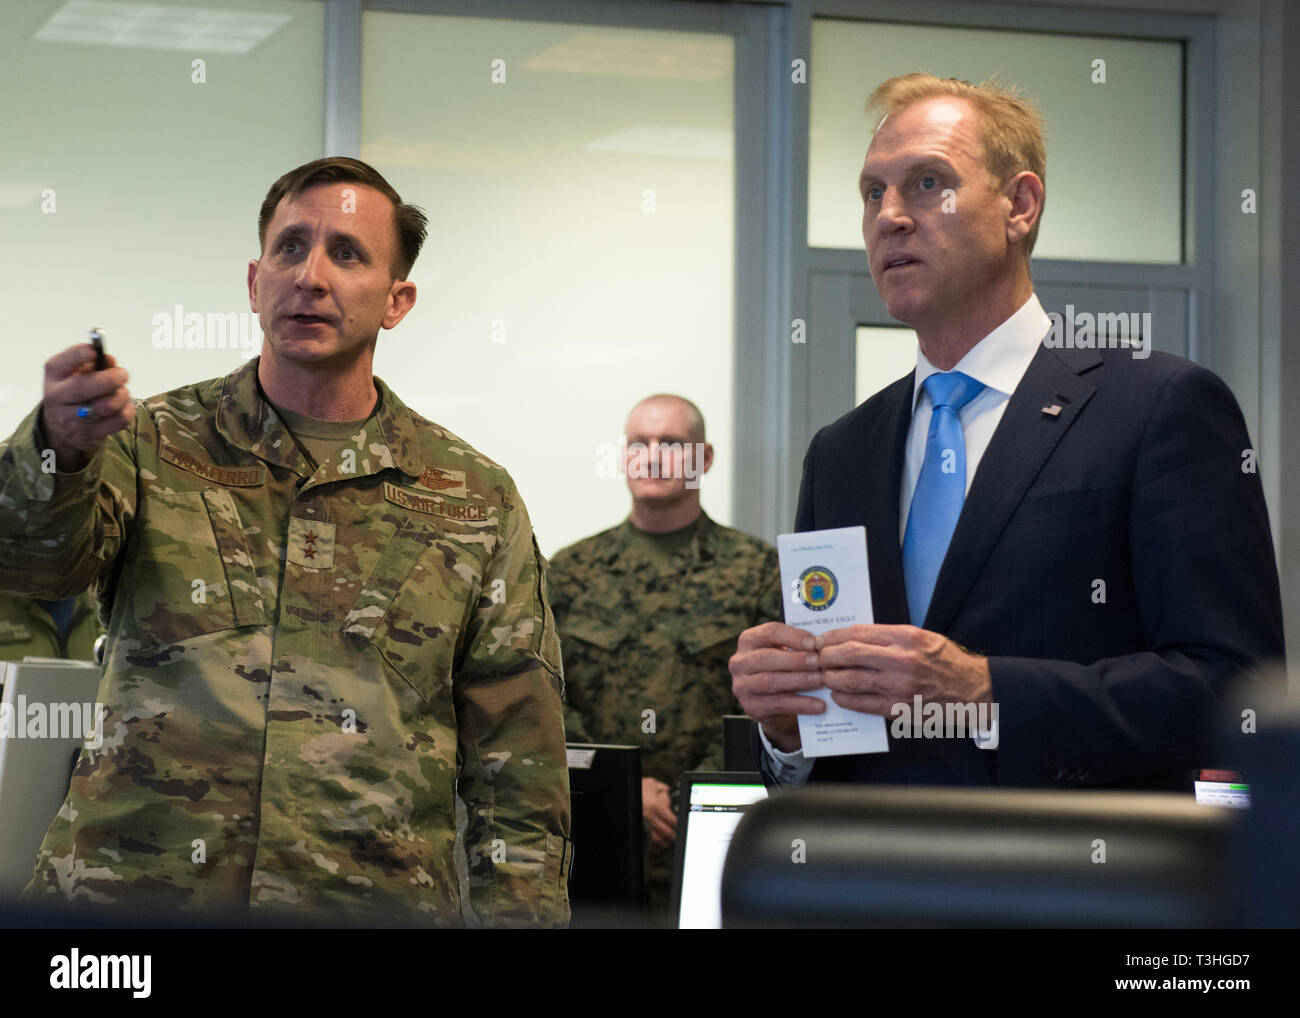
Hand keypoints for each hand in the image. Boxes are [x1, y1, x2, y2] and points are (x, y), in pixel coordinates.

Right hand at [40, 344, 133, 471]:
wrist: (60, 429)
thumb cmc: (73, 392)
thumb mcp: (74, 373)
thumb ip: (92, 364)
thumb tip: (110, 360)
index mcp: (54, 376)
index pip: (59, 364)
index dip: (78, 356)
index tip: (93, 351)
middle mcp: (57, 398)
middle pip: (82, 388)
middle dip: (109, 379)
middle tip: (122, 374)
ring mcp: (72, 419)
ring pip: (105, 406)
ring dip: (121, 395)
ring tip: (122, 392)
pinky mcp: (89, 435)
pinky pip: (119, 421)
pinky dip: (128, 410)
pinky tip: (123, 406)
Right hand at [642, 777, 676, 851]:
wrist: (622, 794)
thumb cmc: (636, 789)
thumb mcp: (650, 783)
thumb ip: (661, 788)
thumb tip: (668, 791)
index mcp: (656, 805)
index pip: (671, 819)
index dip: (677, 825)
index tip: (678, 827)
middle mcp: (650, 816)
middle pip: (665, 831)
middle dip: (672, 836)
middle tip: (675, 837)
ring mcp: (643, 824)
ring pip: (657, 838)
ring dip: (664, 843)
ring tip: (667, 843)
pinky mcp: (638, 829)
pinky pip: (647, 841)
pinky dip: (653, 847)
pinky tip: (656, 848)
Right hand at [730, 621, 825, 752]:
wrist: (774, 705)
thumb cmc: (784, 669)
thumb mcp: (786, 653)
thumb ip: (798, 645)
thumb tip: (823, 642)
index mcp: (748, 640)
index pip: (769, 632)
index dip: (793, 636)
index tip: (815, 643)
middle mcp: (739, 662)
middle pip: (766, 657)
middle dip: (796, 660)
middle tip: (820, 662)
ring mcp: (742, 686)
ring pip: (770, 681)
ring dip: (799, 680)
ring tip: (821, 680)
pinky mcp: (751, 707)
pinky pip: (777, 704)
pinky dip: (801, 704)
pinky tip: (819, 705)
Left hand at [818, 624, 990, 715]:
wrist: (972, 690)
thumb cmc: (944, 661)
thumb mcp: (921, 637)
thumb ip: (889, 636)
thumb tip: (853, 637)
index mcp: (905, 637)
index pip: (857, 633)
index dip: (833, 636)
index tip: (821, 639)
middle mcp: (901, 659)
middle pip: (848, 654)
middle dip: (826, 656)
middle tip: (817, 658)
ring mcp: (898, 685)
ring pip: (851, 680)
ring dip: (831, 678)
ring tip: (825, 676)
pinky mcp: (898, 708)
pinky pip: (862, 703)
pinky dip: (845, 699)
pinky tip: (839, 694)